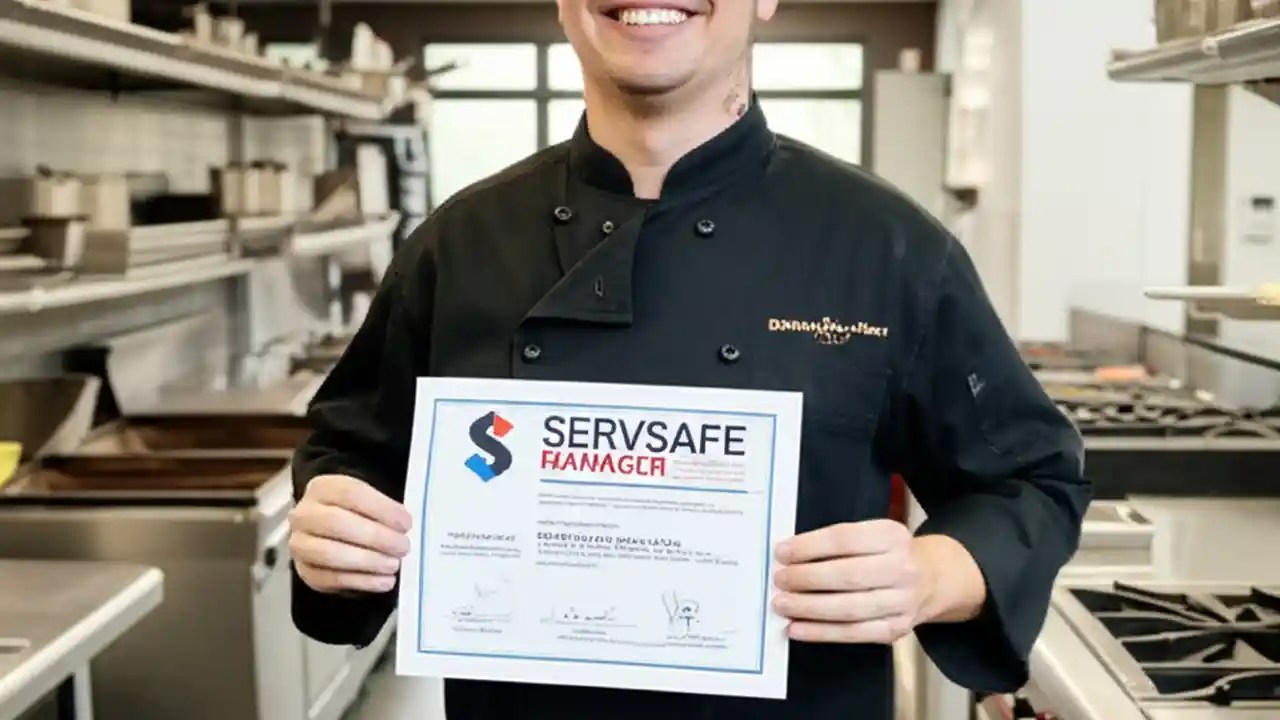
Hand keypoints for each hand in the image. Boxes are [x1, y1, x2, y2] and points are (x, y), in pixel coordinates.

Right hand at [289, 474, 412, 594]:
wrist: (332, 532)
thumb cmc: (358, 514)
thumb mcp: (369, 500)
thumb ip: (385, 510)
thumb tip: (403, 527)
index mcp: (323, 488)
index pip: (349, 493)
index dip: (380, 508)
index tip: (405, 523)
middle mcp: (305, 514)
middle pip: (336, 523)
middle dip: (375, 537)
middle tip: (402, 547)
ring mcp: (300, 544)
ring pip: (329, 553)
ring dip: (367, 561)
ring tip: (393, 565)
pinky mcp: (306, 572)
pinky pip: (330, 579)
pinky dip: (361, 581)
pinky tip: (383, 581)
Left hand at [772, 520, 924, 643]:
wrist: (934, 578)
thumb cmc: (892, 554)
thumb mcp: (874, 534)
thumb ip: (838, 542)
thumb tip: (791, 555)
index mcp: (892, 536)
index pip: (844, 539)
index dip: (808, 547)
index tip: (782, 552)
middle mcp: (901, 568)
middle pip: (847, 575)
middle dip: (806, 579)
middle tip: (781, 580)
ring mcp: (902, 602)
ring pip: (849, 608)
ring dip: (809, 608)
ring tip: (783, 604)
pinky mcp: (896, 629)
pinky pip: (854, 633)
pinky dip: (822, 633)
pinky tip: (798, 628)